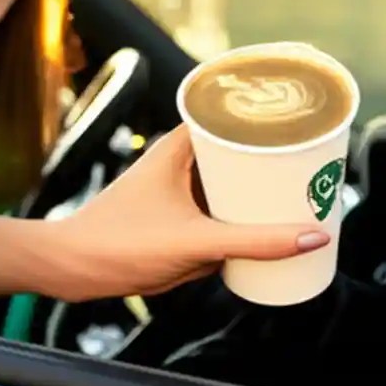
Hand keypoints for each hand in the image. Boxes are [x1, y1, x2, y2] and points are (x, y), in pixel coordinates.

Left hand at [46, 124, 329, 301]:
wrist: (72, 271)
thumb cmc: (118, 243)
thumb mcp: (196, 242)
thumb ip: (255, 242)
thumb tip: (313, 237)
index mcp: (178, 148)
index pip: (229, 115)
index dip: (265, 117)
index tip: (302, 122)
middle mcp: (179, 164)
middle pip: (235, 152)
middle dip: (271, 160)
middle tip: (312, 166)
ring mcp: (177, 193)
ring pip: (228, 184)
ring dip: (257, 190)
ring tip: (302, 193)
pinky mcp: (176, 222)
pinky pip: (219, 213)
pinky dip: (241, 218)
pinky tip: (267, 230)